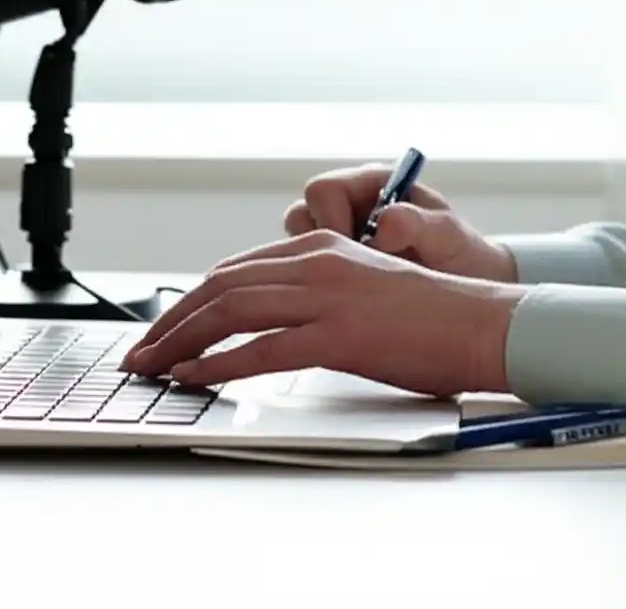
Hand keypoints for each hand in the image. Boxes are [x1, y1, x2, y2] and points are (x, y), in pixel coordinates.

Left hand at [122, 230, 527, 396]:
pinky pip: (263, 349)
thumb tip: (266, 327)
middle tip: (140, 353)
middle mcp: (318, 262)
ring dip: (181, 341)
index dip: (190, 302)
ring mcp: (329, 296)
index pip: (235, 270)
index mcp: (321, 247)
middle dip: (171, 322)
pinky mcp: (341, 334)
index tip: (165, 330)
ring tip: (152, 368)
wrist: (485, 324)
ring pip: (231, 311)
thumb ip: (314, 297)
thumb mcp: (362, 289)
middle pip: (221, 286)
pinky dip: (220, 365)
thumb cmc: (429, 317)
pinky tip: (195, 379)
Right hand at [284, 164, 518, 282]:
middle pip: (300, 217)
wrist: (467, 285)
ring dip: (317, 270)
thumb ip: (419, 224)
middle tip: (354, 275)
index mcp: (371, 184)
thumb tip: (385, 222)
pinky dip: (320, 286)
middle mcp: (347, 205)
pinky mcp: (332, 265)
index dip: (331, 220)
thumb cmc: (460, 253)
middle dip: (319, 250)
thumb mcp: (448, 237)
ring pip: (296, 247)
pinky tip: (352, 300)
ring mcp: (337, 235)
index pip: (323, 191)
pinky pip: (306, 272)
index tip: (358, 250)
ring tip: (355, 288)